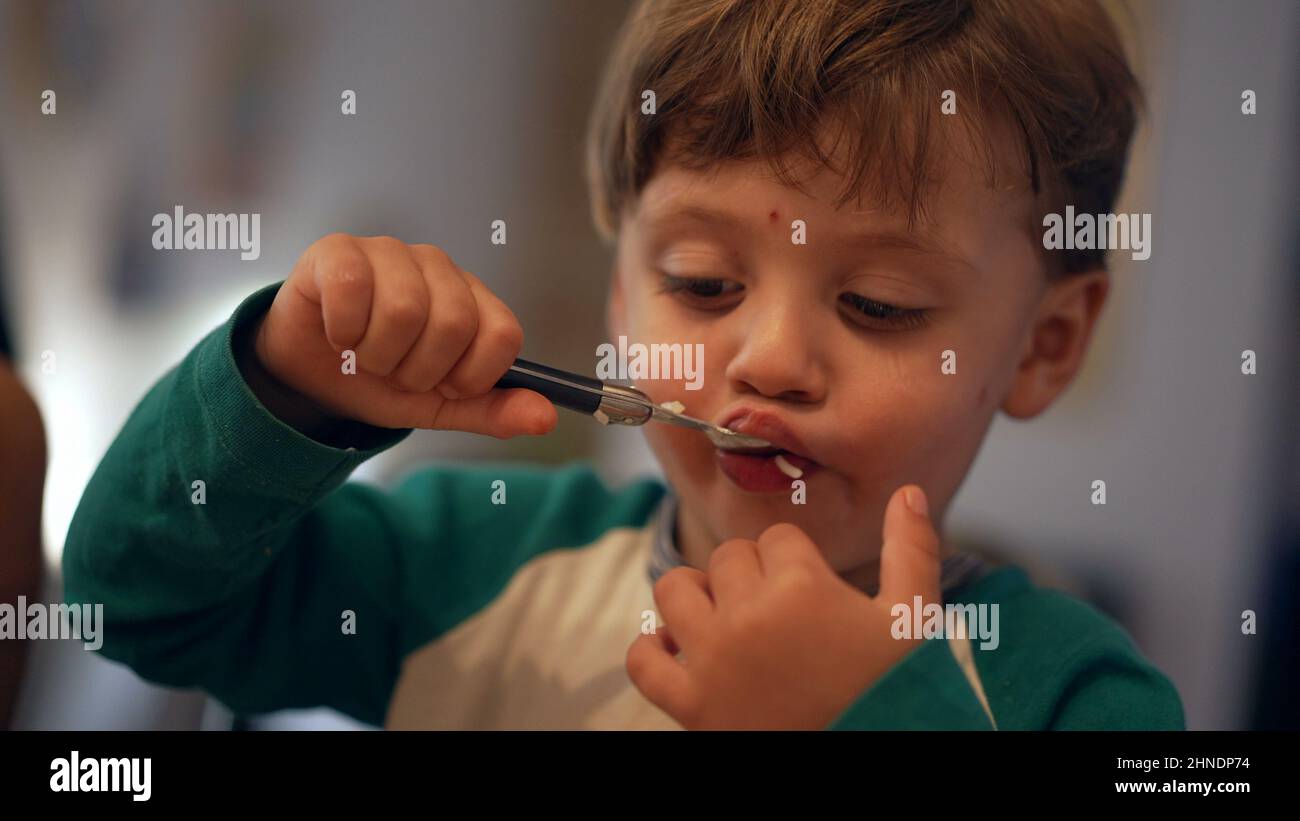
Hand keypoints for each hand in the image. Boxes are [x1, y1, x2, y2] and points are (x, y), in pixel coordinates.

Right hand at [253, 233, 556, 437]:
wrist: (311, 376)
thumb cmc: (382, 381)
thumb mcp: (442, 407)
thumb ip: (494, 410)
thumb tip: (545, 418)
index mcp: (474, 301)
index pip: (504, 335)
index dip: (472, 376)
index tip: (443, 387)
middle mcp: (439, 268)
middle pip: (455, 323)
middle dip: (419, 371)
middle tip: (395, 371)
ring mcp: (391, 252)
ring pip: (404, 309)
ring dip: (377, 355)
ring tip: (364, 354)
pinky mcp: (339, 250)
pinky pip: (352, 290)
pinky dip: (342, 331)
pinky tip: (337, 333)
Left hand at [627, 484, 941, 728]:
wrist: (875, 756)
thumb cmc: (894, 692)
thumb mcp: (913, 623)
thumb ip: (911, 551)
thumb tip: (908, 492)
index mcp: (801, 586)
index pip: (777, 538)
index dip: (796, 560)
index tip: (812, 592)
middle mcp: (749, 616)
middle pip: (727, 557)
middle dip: (751, 575)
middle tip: (779, 612)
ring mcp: (713, 661)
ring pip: (674, 589)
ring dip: (696, 596)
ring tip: (725, 616)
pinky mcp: (691, 706)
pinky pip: (643, 661)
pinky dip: (652, 650)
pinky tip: (679, 648)